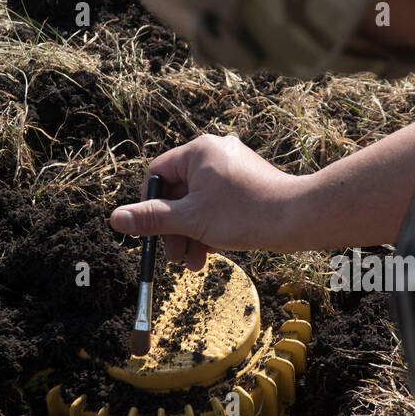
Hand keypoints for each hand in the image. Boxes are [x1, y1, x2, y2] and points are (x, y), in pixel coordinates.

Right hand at [109, 133, 301, 269]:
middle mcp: (215, 153)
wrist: (298, 218)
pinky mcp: (247, 186)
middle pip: (179, 192)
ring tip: (194, 265)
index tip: (150, 232)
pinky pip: (218, 206)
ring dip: (192, 235)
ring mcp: (233, 169)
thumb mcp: (191, 219)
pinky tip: (210, 254)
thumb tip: (116, 219)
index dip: (150, 206)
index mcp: (198, 151)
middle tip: (174, 258)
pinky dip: (211, 228)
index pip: (158, 174)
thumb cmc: (245, 214)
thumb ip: (152, 219)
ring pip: (199, 203)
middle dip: (174, 229)